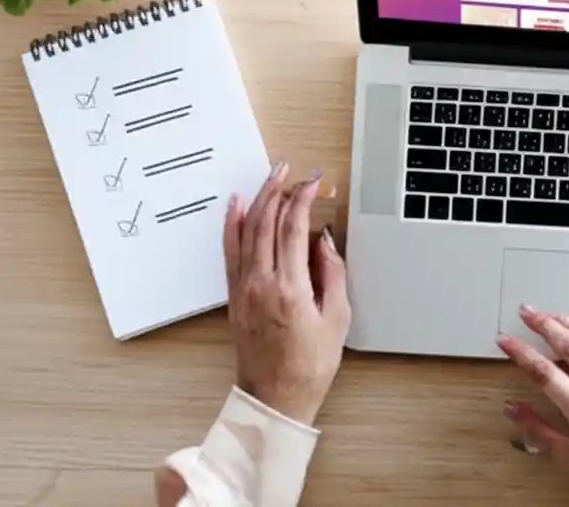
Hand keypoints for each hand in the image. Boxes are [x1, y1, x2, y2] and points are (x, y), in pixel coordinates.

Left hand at [223, 163, 351, 423]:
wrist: (275, 396)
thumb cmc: (310, 364)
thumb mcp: (337, 318)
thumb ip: (332, 273)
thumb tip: (325, 239)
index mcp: (291, 288)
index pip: (294, 227)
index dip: (304, 198)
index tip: (314, 182)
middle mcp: (262, 283)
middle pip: (267, 222)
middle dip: (281, 190)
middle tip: (294, 171)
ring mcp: (244, 288)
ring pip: (247, 230)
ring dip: (259, 199)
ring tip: (271, 176)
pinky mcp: (235, 295)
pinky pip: (231, 250)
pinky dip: (233, 223)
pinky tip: (238, 205)